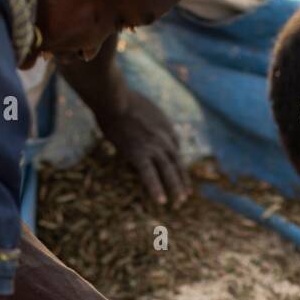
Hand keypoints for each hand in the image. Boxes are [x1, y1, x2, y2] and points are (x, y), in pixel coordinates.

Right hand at [98, 90, 189, 207]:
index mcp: (164, 124)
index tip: (176, 170)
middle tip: (187, 193)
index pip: (174, 146)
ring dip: (176, 187)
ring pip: (169, 170)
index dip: (176, 160)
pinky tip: (162, 202)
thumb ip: (142, 118)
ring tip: (180, 202)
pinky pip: (149, 175)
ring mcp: (153, 146)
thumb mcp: (138, 106)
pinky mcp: (139, 154)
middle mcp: (163, 136)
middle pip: (176, 161)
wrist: (113, 98)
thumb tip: (133, 121)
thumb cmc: (117, 98)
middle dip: (182, 178)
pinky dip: (156, 189)